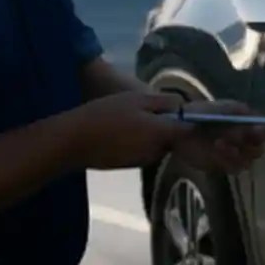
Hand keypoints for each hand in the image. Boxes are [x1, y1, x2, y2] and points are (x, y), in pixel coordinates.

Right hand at [68, 91, 184, 169]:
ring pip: (158, 144)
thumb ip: (163, 103)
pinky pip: (143, 150)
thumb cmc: (106, 115)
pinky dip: (139, 141)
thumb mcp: (136, 99)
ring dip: (152, 133)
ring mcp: (143, 161)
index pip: (189, 130)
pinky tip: (122, 131)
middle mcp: (157, 152)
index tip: (182, 109)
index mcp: (162, 134)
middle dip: (167, 124)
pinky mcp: (130, 166)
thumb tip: (183, 106)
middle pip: (173, 137)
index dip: (190, 119)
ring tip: (132, 117)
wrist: (74, 142)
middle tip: (149, 108)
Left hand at [171, 99, 264, 172]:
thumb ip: (236, 112)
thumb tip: (250, 120)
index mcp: (247, 122)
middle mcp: (246, 140)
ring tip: (218, 144)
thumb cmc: (202, 114)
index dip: (261, 132)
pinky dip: (227, 162)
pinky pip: (235, 168)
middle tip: (232, 138)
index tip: (253, 132)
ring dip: (235, 154)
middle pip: (258, 148)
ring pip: (248, 160)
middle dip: (248, 145)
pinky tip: (214, 154)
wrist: (181, 129)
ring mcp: (237, 154)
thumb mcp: (218, 108)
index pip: (263, 130)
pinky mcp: (226, 165)